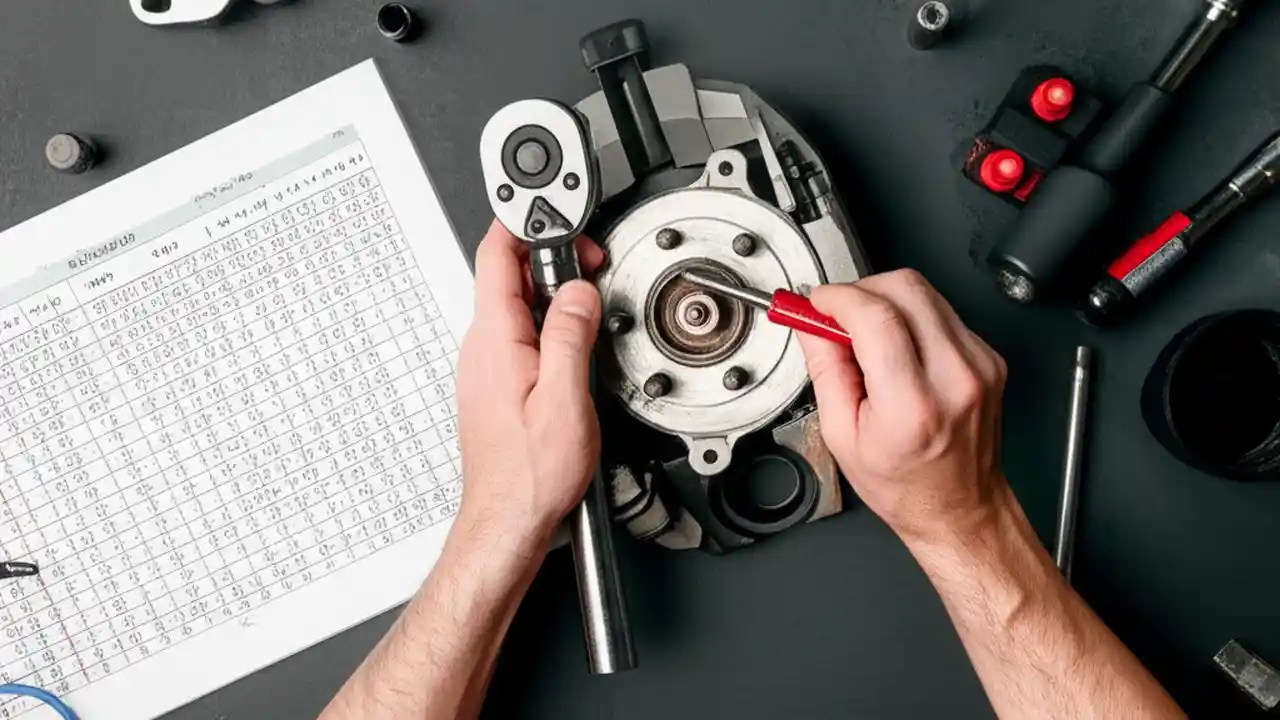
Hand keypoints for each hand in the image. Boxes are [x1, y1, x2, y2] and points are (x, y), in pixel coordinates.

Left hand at [456, 221, 605, 542]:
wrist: (508, 519)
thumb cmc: (530, 474)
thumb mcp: (565, 399)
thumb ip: (571, 336)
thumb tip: (579, 291)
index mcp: (494, 340)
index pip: (496, 254)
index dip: (525, 221)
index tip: (554, 209)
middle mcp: (482, 347)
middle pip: (509, 274)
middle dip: (552, 256)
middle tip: (592, 263)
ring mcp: (485, 364)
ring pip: (518, 304)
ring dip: (553, 291)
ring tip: (589, 302)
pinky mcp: (496, 381)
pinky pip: (520, 332)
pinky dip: (548, 321)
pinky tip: (574, 340)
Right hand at [796, 270, 1008, 543]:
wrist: (960, 509)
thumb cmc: (905, 486)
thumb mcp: (842, 436)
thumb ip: (825, 371)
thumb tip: (812, 325)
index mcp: (912, 405)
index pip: (876, 317)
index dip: (838, 298)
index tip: (817, 303)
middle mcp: (954, 378)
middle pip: (905, 289)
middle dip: (861, 290)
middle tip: (838, 315)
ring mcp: (979, 364)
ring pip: (925, 293)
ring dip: (886, 301)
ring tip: (867, 337)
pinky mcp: (989, 357)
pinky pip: (942, 313)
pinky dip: (911, 318)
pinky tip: (898, 349)